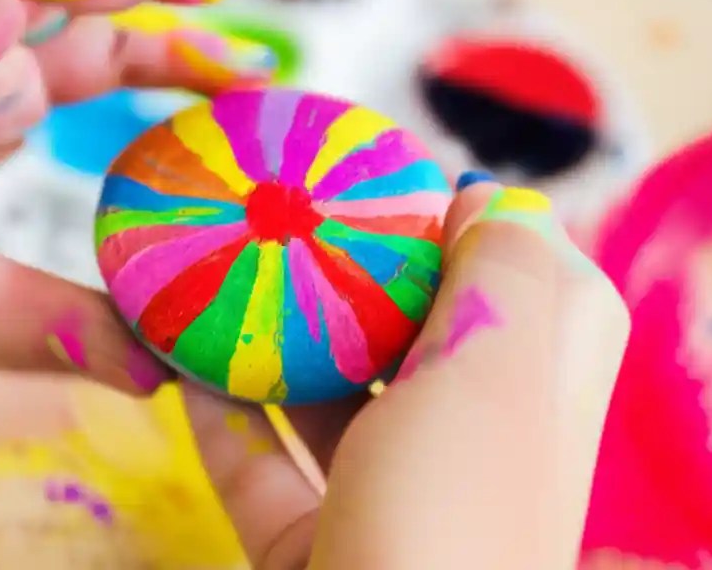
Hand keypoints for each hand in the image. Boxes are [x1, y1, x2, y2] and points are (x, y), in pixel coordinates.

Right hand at [181, 180, 629, 568]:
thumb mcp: (505, 355)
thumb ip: (509, 260)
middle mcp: (474, 440)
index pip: (521, 276)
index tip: (374, 178)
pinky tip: (171, 355)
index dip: (456, 218)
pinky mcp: (316, 547)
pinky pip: (262, 463)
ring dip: (267, 332)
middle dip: (340, 268)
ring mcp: (392, 499)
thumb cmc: (460, 511)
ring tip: (206, 265)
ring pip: (327, 393)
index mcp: (540, 388)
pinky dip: (219, 408)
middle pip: (409, 328)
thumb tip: (484, 197)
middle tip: (269, 211)